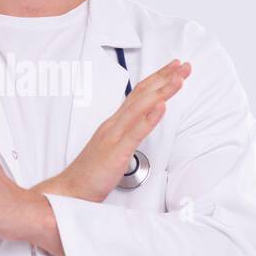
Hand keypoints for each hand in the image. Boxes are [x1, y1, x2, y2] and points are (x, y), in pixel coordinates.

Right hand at [34, 58, 191, 202]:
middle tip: (183, 65)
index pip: (138, 94)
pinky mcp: (116, 152)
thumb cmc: (91, 172)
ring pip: (139, 108)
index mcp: (114, 123)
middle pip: (141, 95)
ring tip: (178, 79)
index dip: (157, 79)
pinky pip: (134, 133)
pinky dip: (149, 118)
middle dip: (164, 78)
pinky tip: (161, 107)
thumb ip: (126, 134)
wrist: (71, 189)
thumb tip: (142, 125)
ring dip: (161, 91)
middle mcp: (114, 124)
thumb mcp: (113, 147)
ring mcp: (114, 136)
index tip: (173, 69)